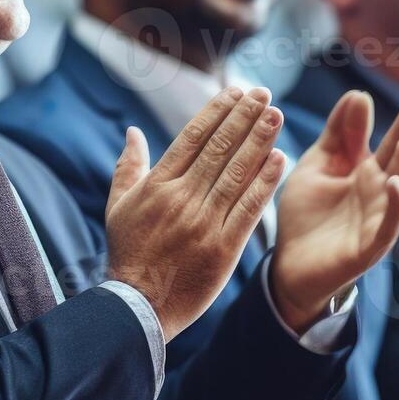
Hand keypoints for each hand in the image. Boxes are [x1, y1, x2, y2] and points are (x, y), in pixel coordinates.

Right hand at [106, 87, 285, 340]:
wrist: (139, 307)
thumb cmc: (128, 254)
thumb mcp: (118, 206)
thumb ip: (128, 166)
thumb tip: (132, 131)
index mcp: (157, 186)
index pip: (192, 138)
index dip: (216, 112)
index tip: (235, 93)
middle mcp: (182, 199)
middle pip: (219, 149)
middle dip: (243, 117)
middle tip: (263, 93)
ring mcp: (204, 223)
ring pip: (237, 173)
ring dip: (259, 141)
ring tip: (275, 115)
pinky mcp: (224, 248)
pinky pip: (249, 209)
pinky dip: (265, 182)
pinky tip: (279, 158)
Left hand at [270, 89, 398, 332]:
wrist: (287, 266)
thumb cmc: (307, 215)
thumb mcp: (319, 165)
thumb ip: (339, 134)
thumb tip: (359, 95)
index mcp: (369, 174)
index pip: (395, 141)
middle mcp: (380, 195)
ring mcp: (378, 221)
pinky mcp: (368, 248)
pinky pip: (387, 226)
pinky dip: (394, 205)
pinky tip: (393, 183)